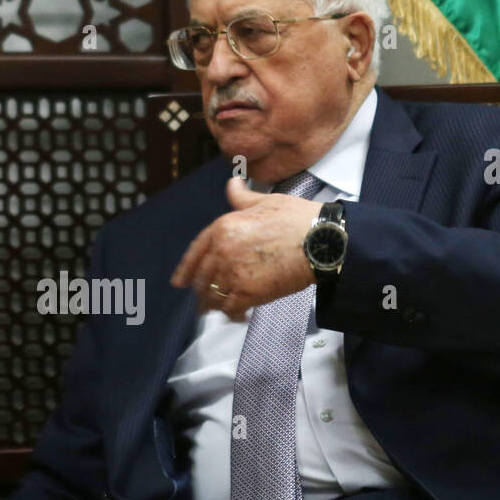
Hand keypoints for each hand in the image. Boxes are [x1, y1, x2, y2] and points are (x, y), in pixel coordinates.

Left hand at [171, 177, 319, 318]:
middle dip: (202, 292)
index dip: (185, 270)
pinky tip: (239, 315)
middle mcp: (223, 250)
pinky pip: (230, 309)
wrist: (320, 240)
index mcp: (223, 227)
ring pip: (213, 296)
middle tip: (204, 302)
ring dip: (216, 305)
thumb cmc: (298, 218)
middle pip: (202, 278)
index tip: (179, 282)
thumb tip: (233, 184)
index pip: (195, 252)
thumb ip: (242, 197)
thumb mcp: (266, 200)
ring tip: (222, 310)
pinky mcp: (248, 292)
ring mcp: (233, 272)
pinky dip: (232, 314)